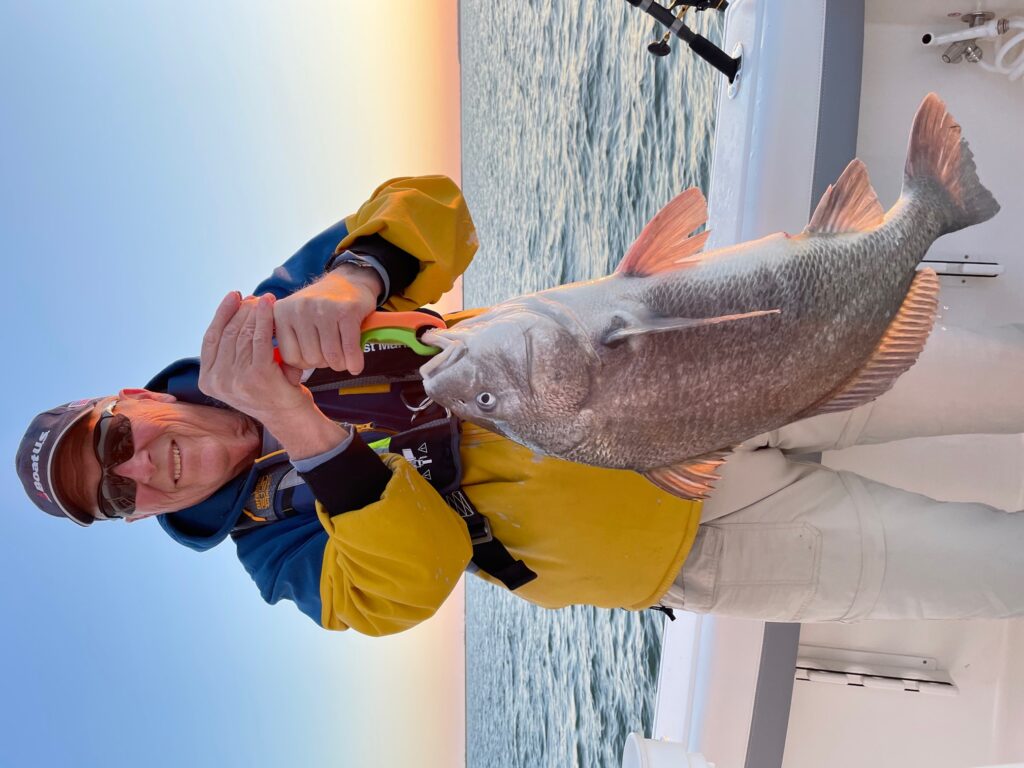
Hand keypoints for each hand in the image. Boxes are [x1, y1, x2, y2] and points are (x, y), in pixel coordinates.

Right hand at [199, 292, 310, 421]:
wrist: (289, 416)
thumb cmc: (268, 390)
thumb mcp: (240, 372)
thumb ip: (231, 350)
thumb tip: (238, 307)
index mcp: (207, 381)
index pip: (210, 338)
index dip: (221, 314)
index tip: (234, 295)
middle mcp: (217, 381)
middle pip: (227, 333)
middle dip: (241, 310)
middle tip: (254, 298)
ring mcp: (236, 380)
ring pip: (243, 333)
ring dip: (254, 312)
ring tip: (266, 299)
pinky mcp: (257, 376)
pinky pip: (259, 338)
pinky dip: (265, 318)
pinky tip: (270, 304)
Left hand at [271, 264, 381, 373]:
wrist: (349, 282)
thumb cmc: (321, 308)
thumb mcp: (296, 318)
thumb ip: (289, 342)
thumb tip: (288, 377)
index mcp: (282, 313)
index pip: (290, 357)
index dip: (305, 363)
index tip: (314, 356)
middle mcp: (300, 308)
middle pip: (312, 359)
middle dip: (324, 363)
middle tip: (331, 354)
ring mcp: (324, 309)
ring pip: (331, 356)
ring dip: (341, 364)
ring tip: (343, 358)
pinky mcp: (346, 311)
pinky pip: (349, 348)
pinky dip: (354, 362)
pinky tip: (356, 366)